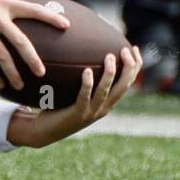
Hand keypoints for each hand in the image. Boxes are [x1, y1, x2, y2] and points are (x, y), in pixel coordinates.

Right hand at [0, 0, 71, 90]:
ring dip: (12, 73)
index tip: (66, 26)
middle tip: (41, 73)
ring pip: (2, 56)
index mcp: (5, 3)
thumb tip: (16, 1)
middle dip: (32, 59)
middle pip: (21, 41)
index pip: (33, 11)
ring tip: (20, 85)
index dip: (51, 18)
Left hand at [9, 46, 142, 147]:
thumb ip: (83, 79)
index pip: (127, 83)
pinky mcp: (77, 114)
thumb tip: (82, 53)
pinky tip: (86, 70)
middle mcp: (103, 108)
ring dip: (110, 74)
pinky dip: (87, 84)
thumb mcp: (75, 93)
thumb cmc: (58, 107)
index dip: (134, 66)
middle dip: (128, 68)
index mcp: (107, 103)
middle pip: (123, 87)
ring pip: (106, 91)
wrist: (44, 131)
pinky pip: (84, 97)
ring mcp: (91, 112)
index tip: (134, 48)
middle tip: (125, 50)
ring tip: (109, 56)